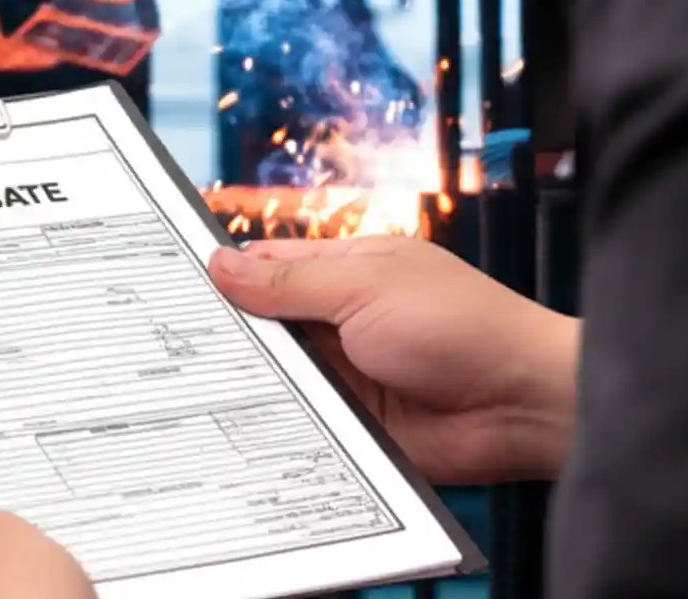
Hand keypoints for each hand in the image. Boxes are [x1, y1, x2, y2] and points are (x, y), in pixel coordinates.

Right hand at [208, 236, 578, 483]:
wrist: (520, 406)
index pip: (269, 265)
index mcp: (349, 271)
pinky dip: (274, 420)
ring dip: (249, 378)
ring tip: (187, 382)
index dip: (225, 272)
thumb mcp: (364, 288)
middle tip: (167, 339)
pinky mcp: (351, 422)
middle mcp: (343, 320)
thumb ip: (288, 284)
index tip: (173, 282)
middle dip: (227, 331)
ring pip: (277, 375)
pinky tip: (236, 422)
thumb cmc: (464, 326)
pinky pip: (299, 419)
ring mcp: (347, 373)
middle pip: (266, 324)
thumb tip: (222, 265)